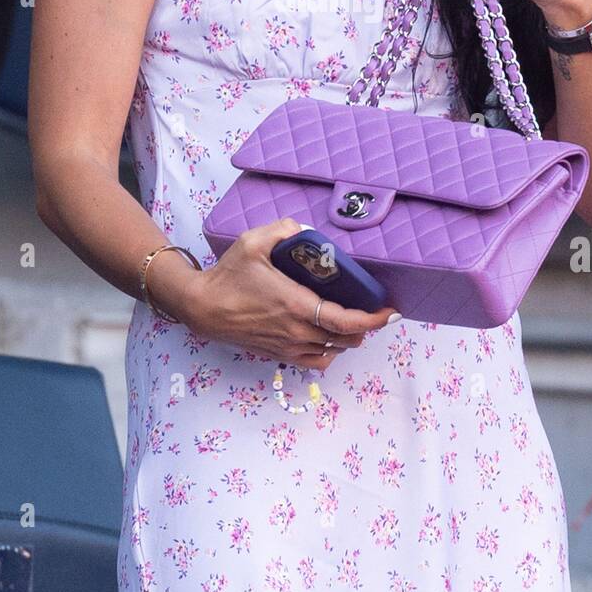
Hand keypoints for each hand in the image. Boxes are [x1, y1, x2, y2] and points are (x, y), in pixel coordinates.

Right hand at [155, 218, 400, 370]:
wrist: (201, 307)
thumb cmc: (227, 275)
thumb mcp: (252, 242)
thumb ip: (283, 230)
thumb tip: (305, 230)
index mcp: (295, 305)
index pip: (345, 321)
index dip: (372, 320)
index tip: (390, 312)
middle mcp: (296, 331)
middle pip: (346, 339)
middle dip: (364, 327)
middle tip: (371, 309)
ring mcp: (287, 346)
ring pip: (333, 352)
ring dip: (347, 340)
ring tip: (351, 321)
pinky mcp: (278, 354)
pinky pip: (314, 362)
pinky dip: (328, 352)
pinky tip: (326, 336)